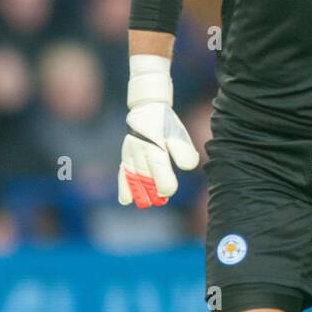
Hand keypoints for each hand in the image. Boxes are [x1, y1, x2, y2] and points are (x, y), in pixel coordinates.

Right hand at [118, 55, 198, 207]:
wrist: (147, 108)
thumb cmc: (165, 123)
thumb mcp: (178, 133)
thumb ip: (183, 150)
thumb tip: (188, 167)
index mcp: (154, 145)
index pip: (158, 168)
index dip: (164, 183)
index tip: (169, 192)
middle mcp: (140, 151)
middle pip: (146, 176)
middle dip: (152, 190)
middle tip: (160, 201)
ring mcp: (130, 154)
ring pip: (133, 177)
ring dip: (139, 191)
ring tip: (145, 203)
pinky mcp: (126, 157)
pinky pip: (123, 173)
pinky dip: (124, 186)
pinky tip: (126, 200)